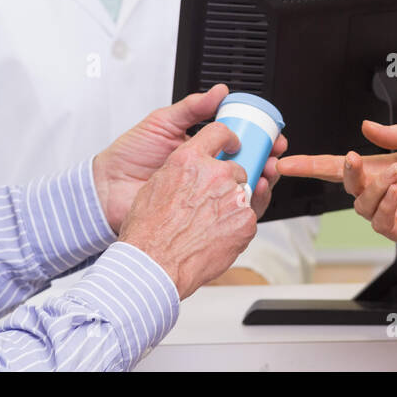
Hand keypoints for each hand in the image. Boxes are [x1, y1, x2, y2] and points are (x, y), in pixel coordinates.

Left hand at [92, 83, 286, 235]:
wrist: (107, 191)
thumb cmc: (129, 155)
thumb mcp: (161, 123)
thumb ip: (192, 108)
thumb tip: (221, 91)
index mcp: (200, 148)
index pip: (238, 141)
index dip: (258, 137)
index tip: (273, 133)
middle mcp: (206, 170)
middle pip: (247, 164)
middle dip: (267, 158)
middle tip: (276, 153)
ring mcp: (204, 193)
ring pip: (243, 188)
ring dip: (261, 179)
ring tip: (267, 171)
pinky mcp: (200, 214)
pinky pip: (229, 211)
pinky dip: (246, 203)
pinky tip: (251, 193)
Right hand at [118, 122, 276, 298]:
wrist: (155, 263)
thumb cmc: (149, 231)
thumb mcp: (156, 186)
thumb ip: (182, 171)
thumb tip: (192, 170)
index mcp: (190, 160)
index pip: (219, 133)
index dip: (229, 139)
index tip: (233, 146)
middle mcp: (215, 174)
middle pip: (235, 167)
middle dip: (228, 183)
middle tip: (210, 203)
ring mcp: (234, 197)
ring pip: (243, 193)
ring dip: (232, 205)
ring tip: (209, 224)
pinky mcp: (246, 221)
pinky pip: (248, 217)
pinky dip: (237, 226)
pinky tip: (217, 235)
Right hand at [276, 121, 396, 248]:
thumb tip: (366, 127)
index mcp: (387, 166)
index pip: (342, 166)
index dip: (313, 164)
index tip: (288, 161)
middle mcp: (387, 189)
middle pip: (346, 186)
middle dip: (341, 172)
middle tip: (353, 159)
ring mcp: (396, 211)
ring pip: (362, 205)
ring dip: (372, 188)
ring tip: (395, 174)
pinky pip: (383, 222)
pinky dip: (385, 204)